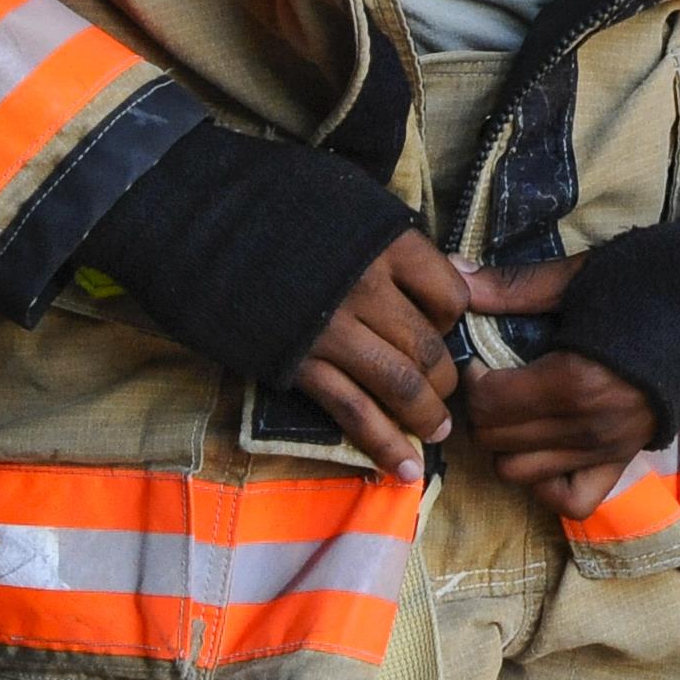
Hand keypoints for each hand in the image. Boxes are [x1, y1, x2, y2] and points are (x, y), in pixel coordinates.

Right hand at [290, 231, 468, 480]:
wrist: (215, 228)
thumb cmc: (296, 213)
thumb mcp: (361, 212)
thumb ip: (409, 247)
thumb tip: (465, 274)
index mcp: (388, 246)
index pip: (450, 296)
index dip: (454, 319)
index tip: (443, 326)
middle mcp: (366, 288)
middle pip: (426, 347)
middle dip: (443, 379)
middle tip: (445, 391)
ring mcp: (332, 330)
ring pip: (398, 384)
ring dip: (423, 416)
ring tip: (436, 432)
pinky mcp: (299, 363)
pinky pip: (352, 410)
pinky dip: (382, 442)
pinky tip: (403, 468)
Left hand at [460, 257, 661, 517]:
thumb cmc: (657, 281)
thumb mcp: (582, 276)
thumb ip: (515, 286)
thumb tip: (454, 273)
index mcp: (574, 381)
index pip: (489, 403)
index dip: (474, 378)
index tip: (484, 354)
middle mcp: (589, 427)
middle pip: (497, 441)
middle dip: (483, 408)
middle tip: (494, 377)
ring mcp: (608, 449)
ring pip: (520, 473)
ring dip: (505, 443)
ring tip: (515, 407)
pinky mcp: (626, 459)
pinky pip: (571, 498)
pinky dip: (545, 482)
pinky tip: (542, 446)